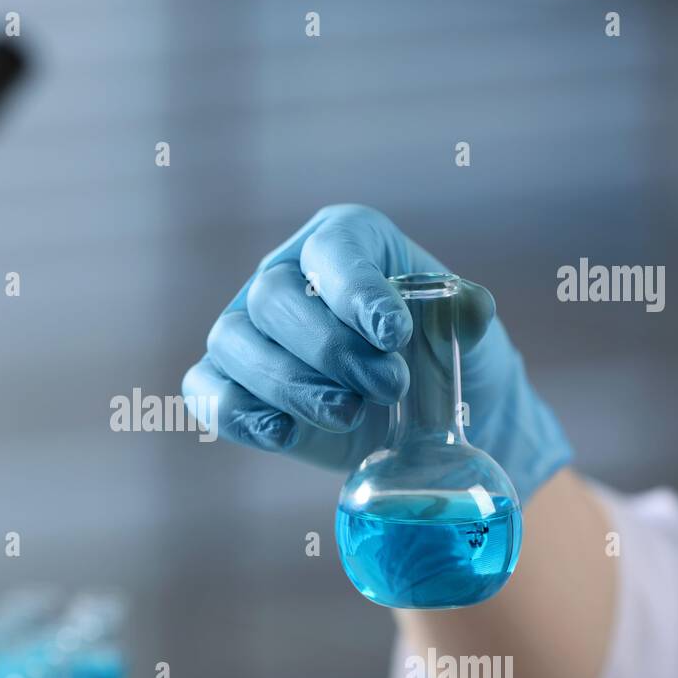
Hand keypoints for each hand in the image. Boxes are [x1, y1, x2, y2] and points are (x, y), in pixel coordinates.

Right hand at [181, 204, 569, 503]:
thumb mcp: (466, 333)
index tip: (393, 335)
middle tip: (389, 387)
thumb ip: (466, 313)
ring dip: (290, 385)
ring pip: (233, 343)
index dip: (355, 289)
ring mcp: (249, 332)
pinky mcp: (231, 385)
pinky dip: (240, 415)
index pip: (332, 248)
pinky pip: (207, 392)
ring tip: (348, 414)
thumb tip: (470, 306)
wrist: (428, 421)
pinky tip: (286, 435)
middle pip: (273, 297)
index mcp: (343, 242)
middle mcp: (285, 276)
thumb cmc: (443, 358)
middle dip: (330, 349)